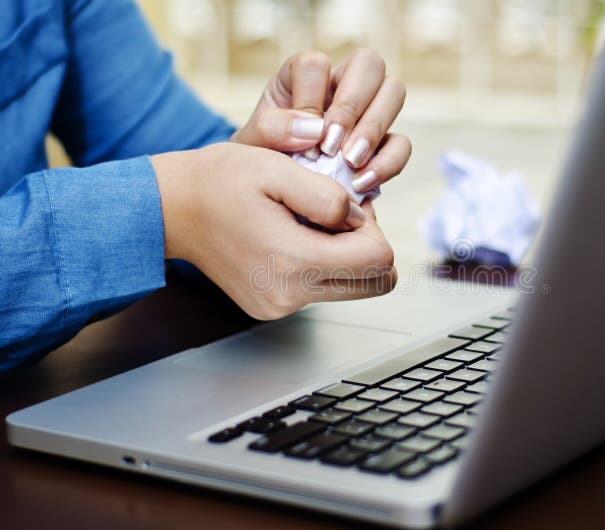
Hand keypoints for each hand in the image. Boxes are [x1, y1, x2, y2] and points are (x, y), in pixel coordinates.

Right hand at [151, 143, 396, 319]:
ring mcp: (279, 308)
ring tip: (312, 224)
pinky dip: (322, 264)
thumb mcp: (277, 168)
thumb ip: (328, 196)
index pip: (379, 261)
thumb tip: (359, 219)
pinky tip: (294, 238)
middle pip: (375, 284)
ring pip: (352, 288)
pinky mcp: (272, 308)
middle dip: (368, 247)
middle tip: (337, 218)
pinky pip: (322, 290)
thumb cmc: (219, 181)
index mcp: (293, 263)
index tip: (344, 206)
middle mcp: (288, 297)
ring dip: (347, 256)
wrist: (172, 208)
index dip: (373, 228)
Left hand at [231, 48, 410, 193]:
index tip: (305, 135)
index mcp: (302, 76)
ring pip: (393, 92)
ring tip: (349, 164)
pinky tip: (360, 184)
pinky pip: (402, 144)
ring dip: (374, 129)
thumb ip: (270, 129)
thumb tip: (313, 129)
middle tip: (331, 146)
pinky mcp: (384, 145)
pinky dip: (387, 163)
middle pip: (369, 63)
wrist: (274, 194)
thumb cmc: (260, 162)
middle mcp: (340, 85)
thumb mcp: (252, 144)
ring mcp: (367, 112)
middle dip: (352, 106)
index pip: (316, 64)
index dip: (311, 97)